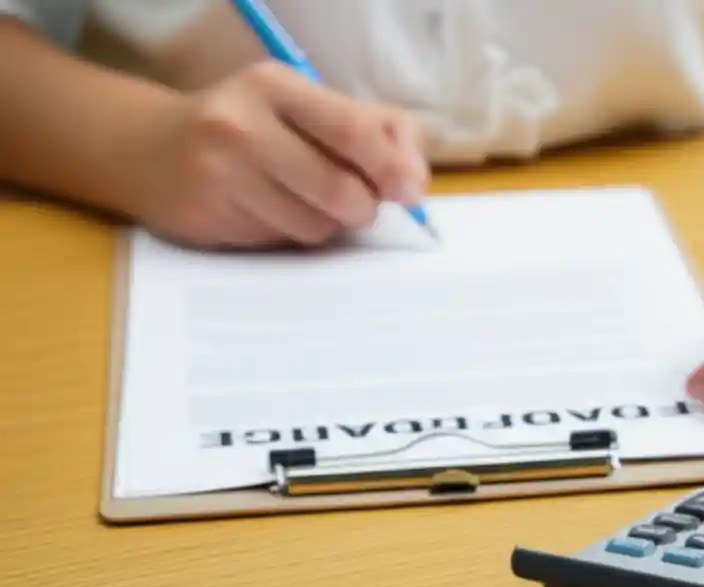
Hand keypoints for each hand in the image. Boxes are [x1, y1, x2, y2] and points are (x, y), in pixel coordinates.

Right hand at [135, 60, 427, 247]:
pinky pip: (280, 243)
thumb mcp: (309, 105)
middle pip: (341, 191)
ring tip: (300, 199)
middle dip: (362, 206)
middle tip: (356, 201)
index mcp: (275, 86)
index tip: (411, 192)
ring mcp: (220, 175)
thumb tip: (415, 180)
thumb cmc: (252, 125)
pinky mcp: (208, 218)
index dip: (391, 168)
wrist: (149, 147)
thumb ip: (377, 128)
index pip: (353, 131)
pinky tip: (265, 210)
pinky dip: (288, 234)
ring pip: (315, 227)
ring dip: (325, 224)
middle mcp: (241, 126)